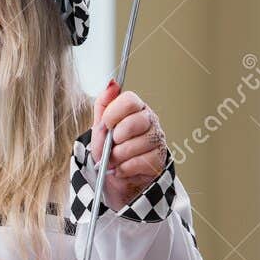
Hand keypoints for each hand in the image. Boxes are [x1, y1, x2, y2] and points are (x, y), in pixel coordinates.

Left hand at [90, 79, 166, 209]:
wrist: (114, 176)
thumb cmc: (108, 149)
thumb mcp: (100, 126)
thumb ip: (104, 104)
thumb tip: (112, 83)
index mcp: (136, 109)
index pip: (129, 100)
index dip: (114, 112)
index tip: (106, 124)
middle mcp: (150, 121)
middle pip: (134, 122)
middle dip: (116, 138)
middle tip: (112, 145)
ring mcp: (157, 140)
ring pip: (135, 145)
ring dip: (117, 156)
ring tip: (114, 160)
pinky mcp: (159, 160)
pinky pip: (139, 162)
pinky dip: (124, 169)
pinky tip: (121, 169)